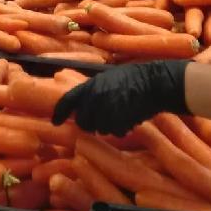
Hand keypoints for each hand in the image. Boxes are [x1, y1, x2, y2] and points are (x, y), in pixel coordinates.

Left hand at [52, 60, 188, 135]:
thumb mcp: (108, 79)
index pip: (67, 100)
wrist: (155, 82)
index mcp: (91, 85)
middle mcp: (96, 98)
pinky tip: (129, 119)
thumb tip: (81, 108)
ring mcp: (108, 110)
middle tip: (99, 123)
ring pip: (99, 129)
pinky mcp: (121, 121)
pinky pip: (116, 131)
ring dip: (107, 126)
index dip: (59, 112)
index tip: (55, 122)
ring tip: (120, 116)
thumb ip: (93, 91)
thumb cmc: (133, 78)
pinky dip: (121, 129)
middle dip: (89, 125)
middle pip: (83, 122)